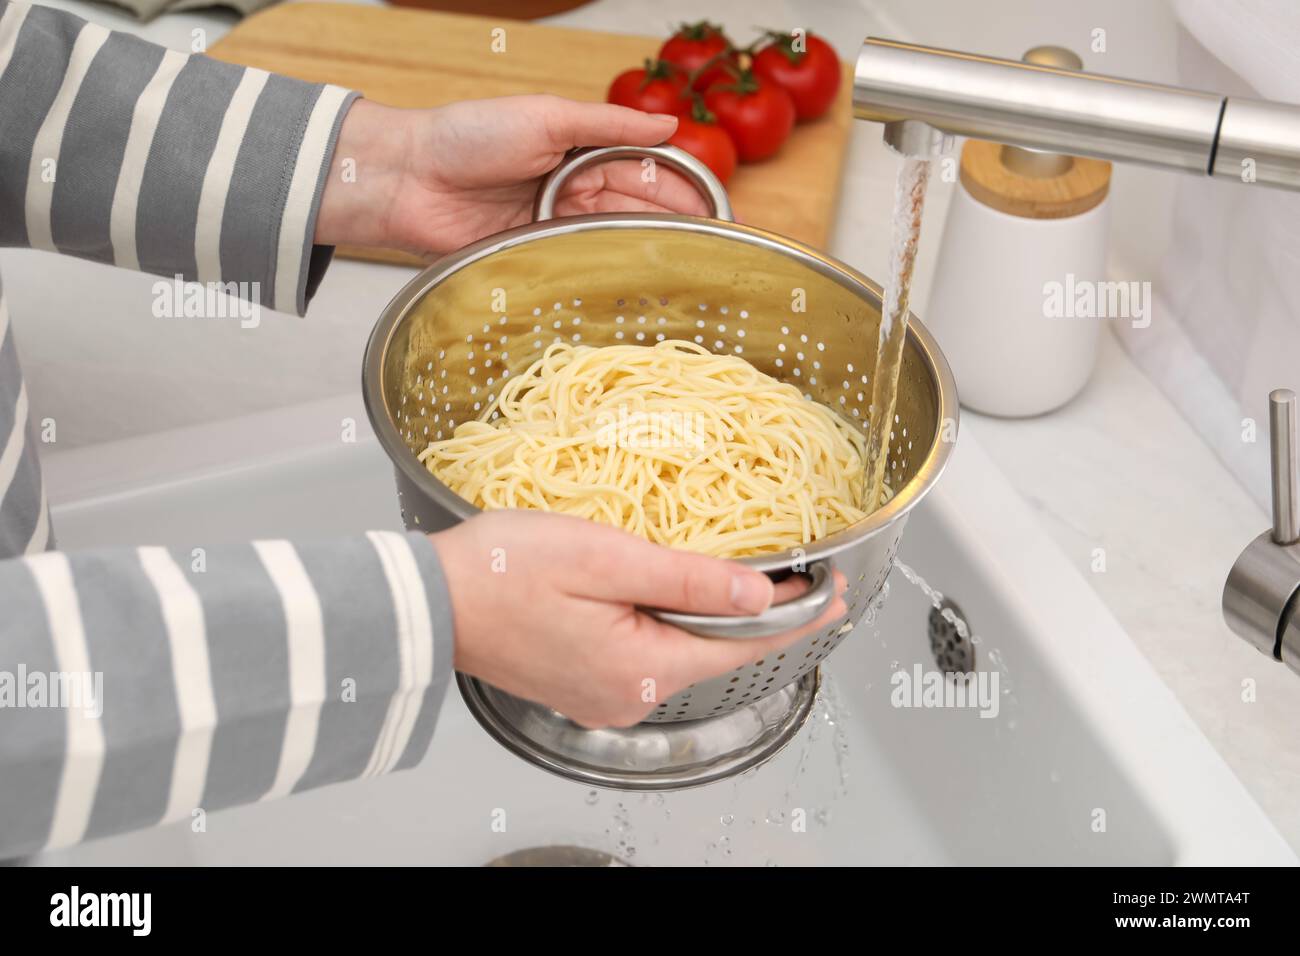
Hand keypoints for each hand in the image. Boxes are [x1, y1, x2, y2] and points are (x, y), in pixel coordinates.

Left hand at [315, 95, 710, 255]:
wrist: (408, 179)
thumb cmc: (468, 136)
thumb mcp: (547, 116)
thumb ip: (610, 124)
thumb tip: (669, 124)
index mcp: (584, 151)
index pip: (651, 172)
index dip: (687, 190)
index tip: (722, 212)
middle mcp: (576, 191)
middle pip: (642, 212)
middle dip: (681, 229)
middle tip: (720, 250)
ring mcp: (557, 226)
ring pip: (618, 242)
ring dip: (651, 254)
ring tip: (691, 271)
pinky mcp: (536, 258)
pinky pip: (581, 269)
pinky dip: (609, 275)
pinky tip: (639, 288)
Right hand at [431, 510, 847, 728]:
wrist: (426, 600)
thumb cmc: (502, 571)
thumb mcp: (608, 558)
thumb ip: (689, 580)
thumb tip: (759, 594)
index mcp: (640, 670)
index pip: (742, 644)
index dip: (795, 615)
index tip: (834, 592)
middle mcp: (626, 698)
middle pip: (713, 651)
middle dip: (756, 613)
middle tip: (797, 573)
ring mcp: (602, 697)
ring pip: (678, 652)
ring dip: (706, 616)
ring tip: (738, 576)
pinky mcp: (581, 685)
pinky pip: (644, 656)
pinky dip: (666, 625)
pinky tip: (669, 596)